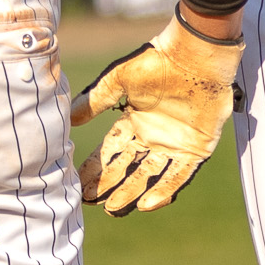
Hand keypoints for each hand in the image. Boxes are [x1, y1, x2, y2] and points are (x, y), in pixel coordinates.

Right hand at [69, 12, 241, 215]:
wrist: (195, 56)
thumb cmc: (157, 61)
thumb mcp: (119, 79)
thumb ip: (95, 99)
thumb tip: (68, 117)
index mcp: (134, 120)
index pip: (110, 150)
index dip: (95, 167)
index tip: (79, 183)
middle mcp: (152, 136)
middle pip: (127, 167)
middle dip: (108, 185)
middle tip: (90, 201)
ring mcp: (174, 145)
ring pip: (149, 176)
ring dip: (131, 192)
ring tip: (113, 208)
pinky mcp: (196, 150)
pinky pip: (178, 176)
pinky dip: (163, 191)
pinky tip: (146, 204)